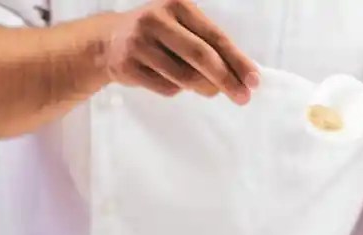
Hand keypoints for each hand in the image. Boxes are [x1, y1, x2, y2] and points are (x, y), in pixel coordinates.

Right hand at [103, 0, 259, 102]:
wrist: (108, 40)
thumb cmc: (158, 34)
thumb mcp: (182, 26)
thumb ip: (209, 45)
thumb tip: (242, 76)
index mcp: (177, 4)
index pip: (215, 36)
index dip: (238, 60)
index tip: (254, 80)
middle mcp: (156, 20)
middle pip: (201, 57)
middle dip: (226, 80)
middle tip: (243, 98)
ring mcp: (139, 43)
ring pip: (184, 77)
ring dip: (203, 88)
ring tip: (209, 89)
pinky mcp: (128, 66)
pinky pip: (166, 88)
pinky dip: (177, 90)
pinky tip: (172, 81)